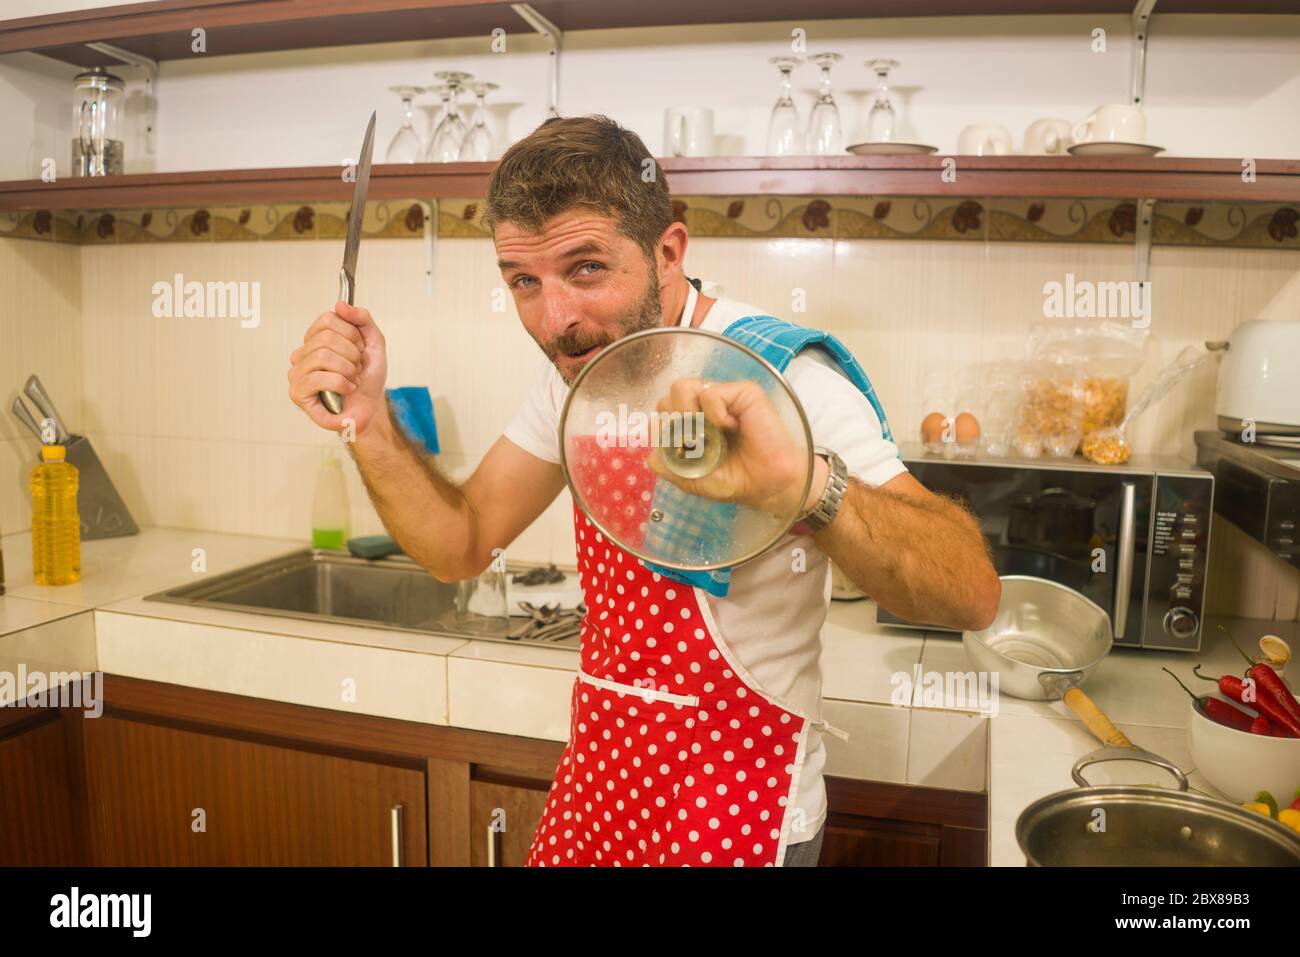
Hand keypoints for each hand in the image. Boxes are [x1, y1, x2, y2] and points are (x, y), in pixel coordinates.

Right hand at [288, 300, 387, 435]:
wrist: (371, 407)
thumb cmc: (367, 378)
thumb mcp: (373, 342)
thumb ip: (361, 319)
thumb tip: (340, 304)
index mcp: (315, 339)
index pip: (328, 319)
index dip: (352, 334)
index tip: (360, 349)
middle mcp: (302, 354)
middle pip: (326, 338)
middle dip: (352, 355)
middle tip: (357, 368)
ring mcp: (297, 373)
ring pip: (322, 356)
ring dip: (348, 370)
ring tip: (352, 380)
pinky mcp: (297, 393)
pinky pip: (319, 378)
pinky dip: (342, 384)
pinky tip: (346, 390)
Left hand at [646, 377, 817, 516]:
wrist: (769, 486)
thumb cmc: (736, 479)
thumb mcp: (694, 480)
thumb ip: (670, 468)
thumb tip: (651, 456)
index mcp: (692, 423)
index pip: (662, 411)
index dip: (662, 429)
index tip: (676, 450)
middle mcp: (704, 407)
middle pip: (667, 397)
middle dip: (671, 424)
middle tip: (690, 445)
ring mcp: (723, 397)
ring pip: (681, 388)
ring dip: (685, 415)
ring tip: (702, 435)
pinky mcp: (742, 393)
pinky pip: (711, 393)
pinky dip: (714, 413)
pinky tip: (729, 428)